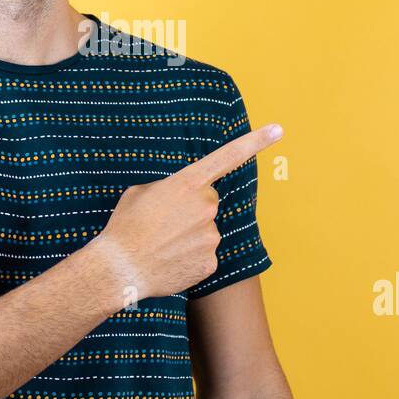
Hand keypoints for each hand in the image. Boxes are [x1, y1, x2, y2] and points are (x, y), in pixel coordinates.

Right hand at [89, 123, 283, 302]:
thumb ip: (170, 188)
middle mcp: (205, 207)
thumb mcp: (141, 193)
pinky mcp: (211, 262)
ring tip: (162, 244)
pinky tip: (169, 260)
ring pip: (206, 230)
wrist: (119, 270)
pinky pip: (204, 254)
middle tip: (164, 222)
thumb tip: (181, 199)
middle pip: (208, 202)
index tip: (278, 129)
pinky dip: (189, 257)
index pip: (228, 157)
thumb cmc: (125, 227)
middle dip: (192, 209)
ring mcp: (211, 236)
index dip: (255, 141)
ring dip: (189, 235)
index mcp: (187, 184)